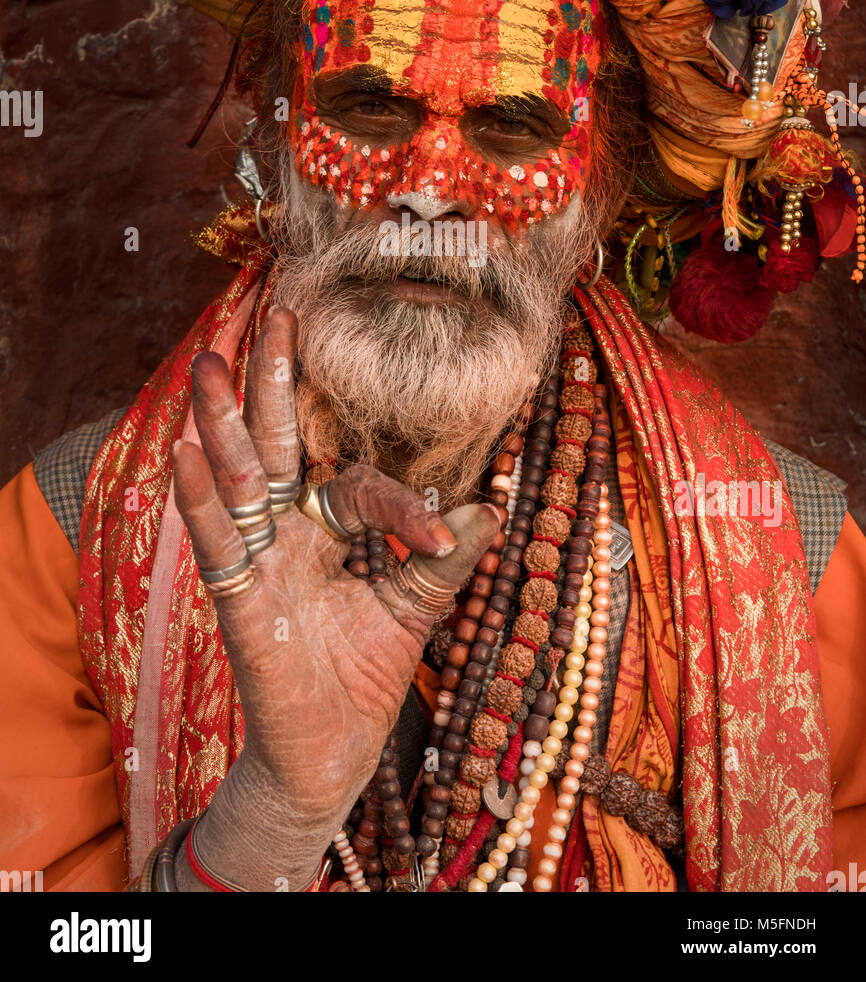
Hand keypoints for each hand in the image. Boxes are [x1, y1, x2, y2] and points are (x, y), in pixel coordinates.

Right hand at [171, 306, 497, 889]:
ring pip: (237, 479)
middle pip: (278, 443)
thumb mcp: (417, 606)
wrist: (332, 754)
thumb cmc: (364, 674)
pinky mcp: (239, 601)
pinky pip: (217, 544)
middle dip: (275, 381)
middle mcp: (287, 532)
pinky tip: (187, 452)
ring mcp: (258, 562)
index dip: (407, 507)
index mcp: (328, 526)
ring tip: (210, 361)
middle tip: (278, 311)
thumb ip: (447, 557)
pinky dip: (201, 501)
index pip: (362, 483)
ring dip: (223, 421)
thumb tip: (496, 505)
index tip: (449, 537)